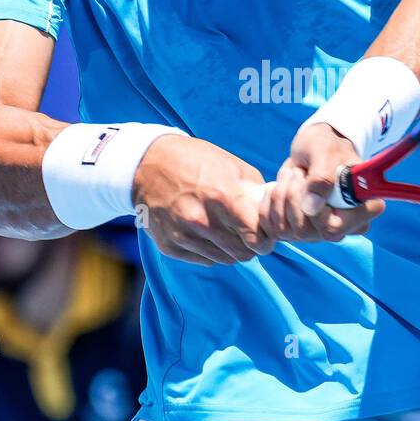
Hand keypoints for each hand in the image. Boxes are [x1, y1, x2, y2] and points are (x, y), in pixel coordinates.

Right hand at [132, 135, 276, 265]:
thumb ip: (255, 191)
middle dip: (251, 246)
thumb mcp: (231, 165)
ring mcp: (182, 235)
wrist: (147, 164)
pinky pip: (203, 260)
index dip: (266, 239)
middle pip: (242, 254)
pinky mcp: (169, 246)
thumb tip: (272, 214)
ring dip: (231, 250)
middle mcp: (200, 220)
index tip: (266, 235)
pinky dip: (211, 251)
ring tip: (227, 230)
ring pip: (224, 260)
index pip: (255, 237)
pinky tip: (207, 233)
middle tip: (248, 234)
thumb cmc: (195, 160)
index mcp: (221, 196)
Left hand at [258, 123, 384, 243]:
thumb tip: (312, 209)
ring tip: (293, 175)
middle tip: (299, 172)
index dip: (314, 211)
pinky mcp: (299, 230)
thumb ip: (322, 178)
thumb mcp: (324, 153)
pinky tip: (279, 187)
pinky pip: (272, 229)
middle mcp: (344, 227)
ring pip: (286, 231)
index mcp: (363, 210)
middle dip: (293, 197)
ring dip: (280, 197)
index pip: (332, 229)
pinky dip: (269, 204)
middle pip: (305, 231)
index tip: (309, 180)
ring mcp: (321, 231)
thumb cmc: (326, 145)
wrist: (315, 147)